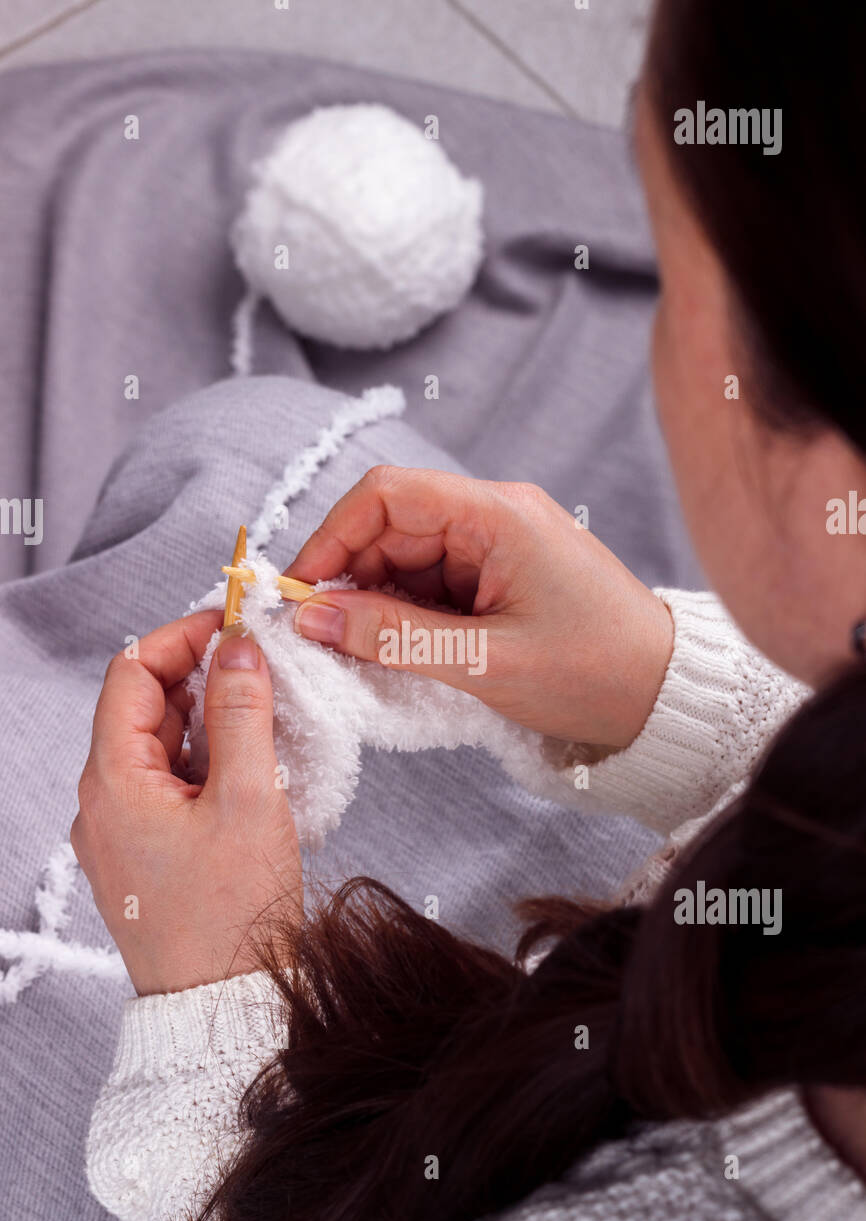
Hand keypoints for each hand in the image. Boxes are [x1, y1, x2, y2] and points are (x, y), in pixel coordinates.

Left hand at [71, 613, 300, 995]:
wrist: (222, 1008)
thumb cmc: (231, 915)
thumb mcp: (249, 800)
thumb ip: (244, 714)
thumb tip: (239, 648)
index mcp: (113, 782)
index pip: (131, 673)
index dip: (182, 638)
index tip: (235, 627)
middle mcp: (103, 803)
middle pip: (144, 709)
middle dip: (202, 678)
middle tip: (263, 668)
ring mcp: (120, 833)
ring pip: (160, 748)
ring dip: (210, 722)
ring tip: (267, 719)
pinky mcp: (145, 857)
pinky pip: (169, 787)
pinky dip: (208, 763)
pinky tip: (253, 769)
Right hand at [286, 468, 673, 749]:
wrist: (668, 695)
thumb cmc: (595, 673)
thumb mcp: (484, 663)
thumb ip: (392, 638)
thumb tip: (310, 619)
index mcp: (498, 514)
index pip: (387, 493)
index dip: (331, 537)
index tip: (298, 593)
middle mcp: (495, 514)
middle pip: (390, 524)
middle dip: (347, 576)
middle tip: (320, 636)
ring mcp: (499, 543)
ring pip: (406, 556)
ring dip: (374, 600)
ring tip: (360, 653)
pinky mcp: (502, 573)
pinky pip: (432, 581)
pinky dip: (404, 613)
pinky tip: (395, 651)